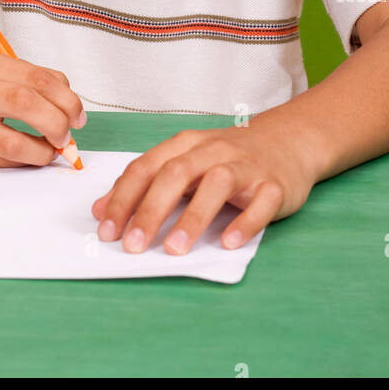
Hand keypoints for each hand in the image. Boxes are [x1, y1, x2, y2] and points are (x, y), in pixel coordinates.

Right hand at [0, 47, 85, 167]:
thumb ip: (31, 78)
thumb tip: (70, 105)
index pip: (35, 79)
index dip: (65, 99)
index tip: (77, 113)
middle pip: (25, 106)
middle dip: (57, 123)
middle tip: (67, 133)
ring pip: (12, 144)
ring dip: (42, 151)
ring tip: (52, 148)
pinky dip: (22, 161)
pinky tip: (29, 154)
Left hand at [91, 116, 318, 254]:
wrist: (287, 140)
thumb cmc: (227, 157)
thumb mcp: (185, 163)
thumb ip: (145, 184)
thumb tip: (101, 210)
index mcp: (185, 145)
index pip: (146, 167)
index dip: (123, 198)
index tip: (105, 230)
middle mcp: (213, 151)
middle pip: (176, 174)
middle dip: (151, 210)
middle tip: (133, 246)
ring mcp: (246, 167)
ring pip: (217, 184)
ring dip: (194, 217)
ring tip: (175, 249)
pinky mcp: (275, 185)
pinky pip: (261, 203)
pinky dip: (244, 223)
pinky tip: (228, 243)